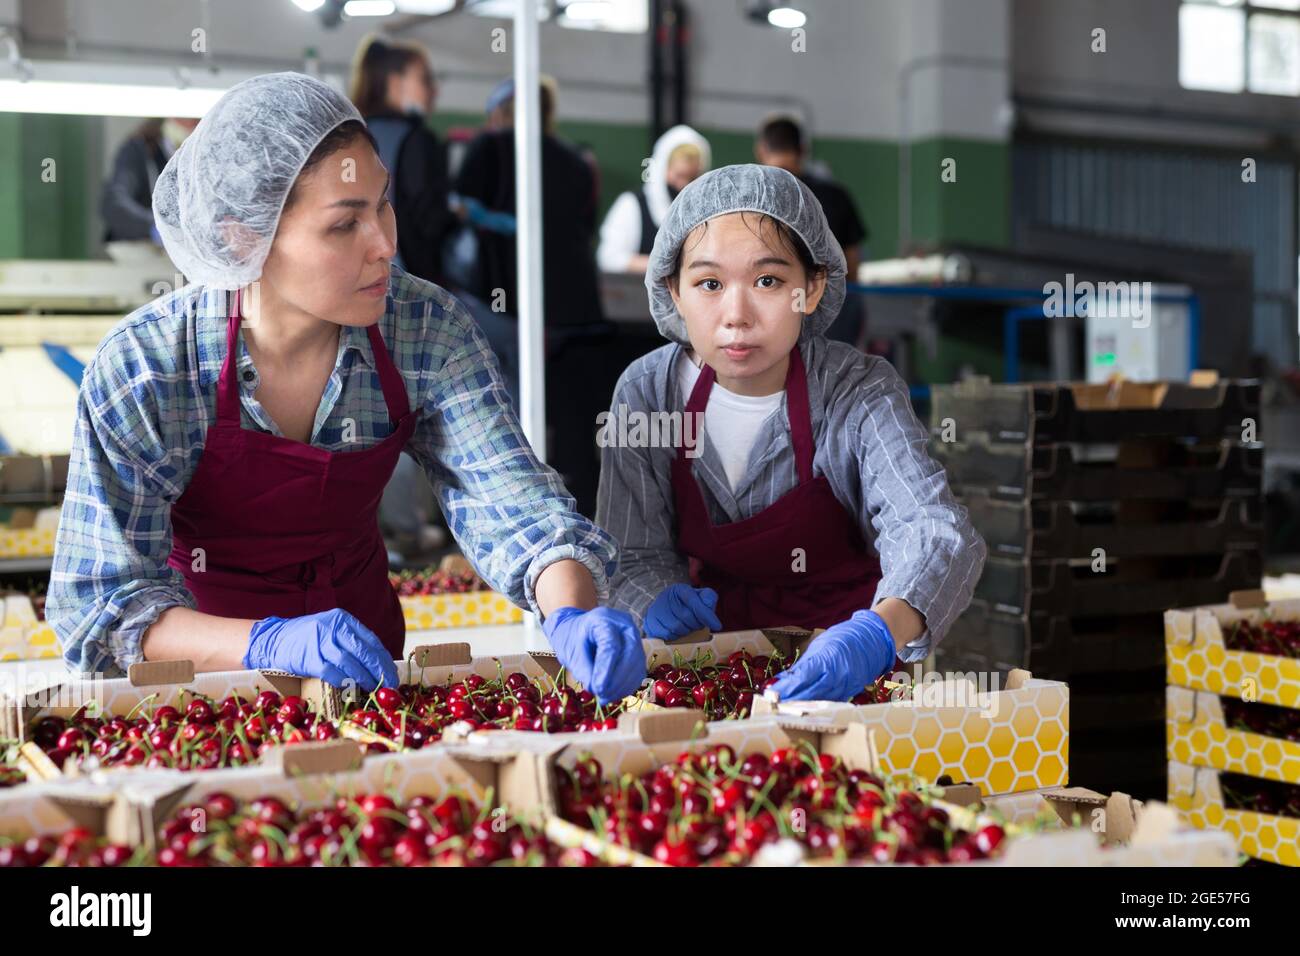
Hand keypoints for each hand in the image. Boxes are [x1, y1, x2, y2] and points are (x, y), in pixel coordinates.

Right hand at [243, 609, 397, 691]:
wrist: (273, 640)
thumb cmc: (307, 638)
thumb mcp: (331, 630)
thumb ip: (351, 641)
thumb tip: (378, 663)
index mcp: (342, 620)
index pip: (371, 640)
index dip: (384, 659)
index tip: (392, 672)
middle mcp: (333, 628)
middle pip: (364, 652)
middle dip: (379, 671)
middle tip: (389, 684)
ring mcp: (321, 643)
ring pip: (351, 664)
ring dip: (364, 679)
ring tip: (373, 688)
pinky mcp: (310, 659)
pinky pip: (333, 674)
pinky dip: (344, 682)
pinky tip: (351, 689)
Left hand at [542, 606, 646, 704]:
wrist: (580, 631)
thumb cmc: (573, 639)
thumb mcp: (572, 653)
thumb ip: (585, 670)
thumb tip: (598, 690)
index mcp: (603, 619)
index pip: (611, 646)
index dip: (606, 670)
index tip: (598, 689)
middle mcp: (624, 625)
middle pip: (630, 654)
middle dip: (617, 680)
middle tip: (602, 695)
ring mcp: (634, 636)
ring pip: (637, 664)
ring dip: (622, 686)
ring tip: (605, 697)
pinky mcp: (639, 650)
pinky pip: (638, 670)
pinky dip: (627, 685)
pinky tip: (614, 694)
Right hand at [643, 584, 721, 640]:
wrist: (663, 607)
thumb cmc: (685, 604)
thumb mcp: (699, 597)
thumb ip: (708, 598)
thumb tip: (709, 608)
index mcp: (680, 589)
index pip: (694, 602)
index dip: (706, 615)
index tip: (717, 626)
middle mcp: (666, 597)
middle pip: (687, 617)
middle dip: (696, 624)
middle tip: (697, 624)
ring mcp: (656, 610)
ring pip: (677, 627)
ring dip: (686, 631)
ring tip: (686, 627)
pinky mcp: (650, 622)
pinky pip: (668, 634)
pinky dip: (675, 636)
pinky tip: (677, 631)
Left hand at [767, 610, 894, 701]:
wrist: (872, 639)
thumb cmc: (842, 638)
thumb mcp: (819, 646)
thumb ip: (802, 665)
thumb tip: (783, 680)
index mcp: (828, 659)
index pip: (802, 677)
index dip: (786, 688)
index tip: (772, 695)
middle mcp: (838, 674)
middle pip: (811, 693)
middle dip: (792, 700)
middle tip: (775, 706)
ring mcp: (847, 685)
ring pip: (822, 701)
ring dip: (803, 706)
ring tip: (786, 709)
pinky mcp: (852, 691)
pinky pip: (832, 701)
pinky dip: (818, 705)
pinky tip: (806, 708)